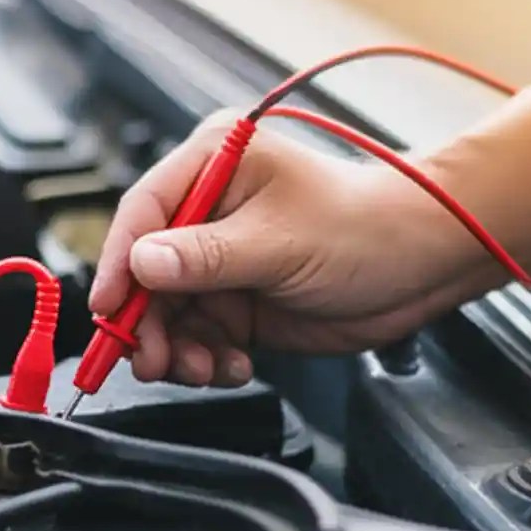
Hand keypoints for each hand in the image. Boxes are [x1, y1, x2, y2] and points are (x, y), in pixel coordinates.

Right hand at [88, 110, 505, 386]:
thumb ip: (206, 258)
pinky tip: (232, 366)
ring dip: (176, 347)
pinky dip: (205, 359)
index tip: (108, 306)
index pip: (144, 211)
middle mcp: (210, 208)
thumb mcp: (280, 243)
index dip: (119, 263)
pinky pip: (196, 336)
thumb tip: (142, 263)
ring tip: (202, 368)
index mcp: (215, 163)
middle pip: (145, 270)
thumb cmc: (366, 228)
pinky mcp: (234, 300)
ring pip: (167, 310)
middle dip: (147, 319)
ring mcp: (220, 258)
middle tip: (152, 358)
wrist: (422, 268)